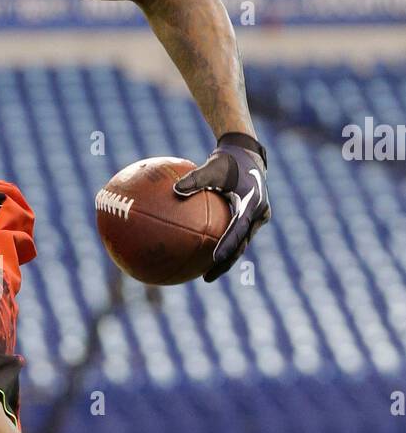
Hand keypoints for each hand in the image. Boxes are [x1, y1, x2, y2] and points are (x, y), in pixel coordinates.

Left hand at [173, 132, 270, 281]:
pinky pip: (235, 236)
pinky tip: (201, 255)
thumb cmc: (228, 161)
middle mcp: (258, 214)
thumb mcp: (213, 167)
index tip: (214, 258)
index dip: (228, 245)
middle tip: (207, 277)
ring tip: (205, 274)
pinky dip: (221, 246)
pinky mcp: (250, 219)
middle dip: (225, 262)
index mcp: (253, 202)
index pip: (239, 228)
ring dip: (224, 260)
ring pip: (239, 244)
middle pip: (241, 244)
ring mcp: (256, 218)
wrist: (247, 155)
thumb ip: (195, 179)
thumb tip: (175, 190)